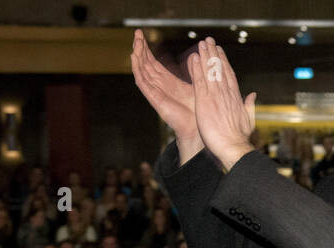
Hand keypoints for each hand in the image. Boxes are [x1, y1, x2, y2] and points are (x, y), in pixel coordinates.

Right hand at [131, 31, 201, 157]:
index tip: (142, 36)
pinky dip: (138, 71)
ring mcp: (156, 93)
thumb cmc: (198, 110)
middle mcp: (159, 86)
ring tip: (135, 42)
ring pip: (142, 71)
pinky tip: (135, 59)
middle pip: (145, 65)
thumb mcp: (196, 84)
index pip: (153, 63)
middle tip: (136, 33)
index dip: (147, 50)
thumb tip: (195, 55)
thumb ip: (194, 70)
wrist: (198, 128)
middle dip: (140, 49)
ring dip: (138, 57)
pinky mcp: (155, 99)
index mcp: (168, 82)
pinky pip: (143, 83)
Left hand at [187, 38, 256, 170]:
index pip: (228, 75)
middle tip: (209, 40)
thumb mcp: (249, 120)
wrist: (233, 147)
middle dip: (213, 53)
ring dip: (205, 56)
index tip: (219, 51)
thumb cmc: (240, 138)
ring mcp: (215, 96)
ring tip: (201, 43)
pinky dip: (197, 69)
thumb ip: (249, 105)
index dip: (223, 61)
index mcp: (235, 97)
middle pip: (219, 69)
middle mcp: (226, 93)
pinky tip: (194, 58)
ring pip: (210, 71)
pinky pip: (200, 81)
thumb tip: (253, 94)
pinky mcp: (205, 101)